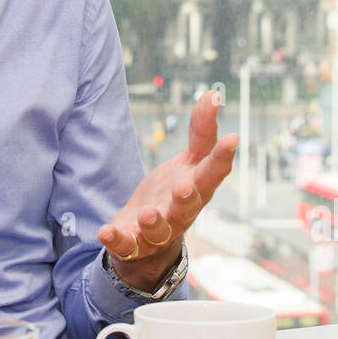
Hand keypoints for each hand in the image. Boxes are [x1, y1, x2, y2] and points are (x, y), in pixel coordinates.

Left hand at [97, 90, 238, 291]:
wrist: (149, 238)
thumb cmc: (174, 192)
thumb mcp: (188, 161)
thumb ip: (201, 131)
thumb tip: (214, 94)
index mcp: (198, 189)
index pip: (213, 172)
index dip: (222, 156)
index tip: (232, 137)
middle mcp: (181, 212)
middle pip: (189, 206)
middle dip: (187, 197)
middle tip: (184, 184)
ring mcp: (157, 232)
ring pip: (159, 230)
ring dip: (154, 222)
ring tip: (147, 212)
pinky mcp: (133, 244)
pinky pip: (126, 245)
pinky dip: (117, 240)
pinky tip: (105, 231)